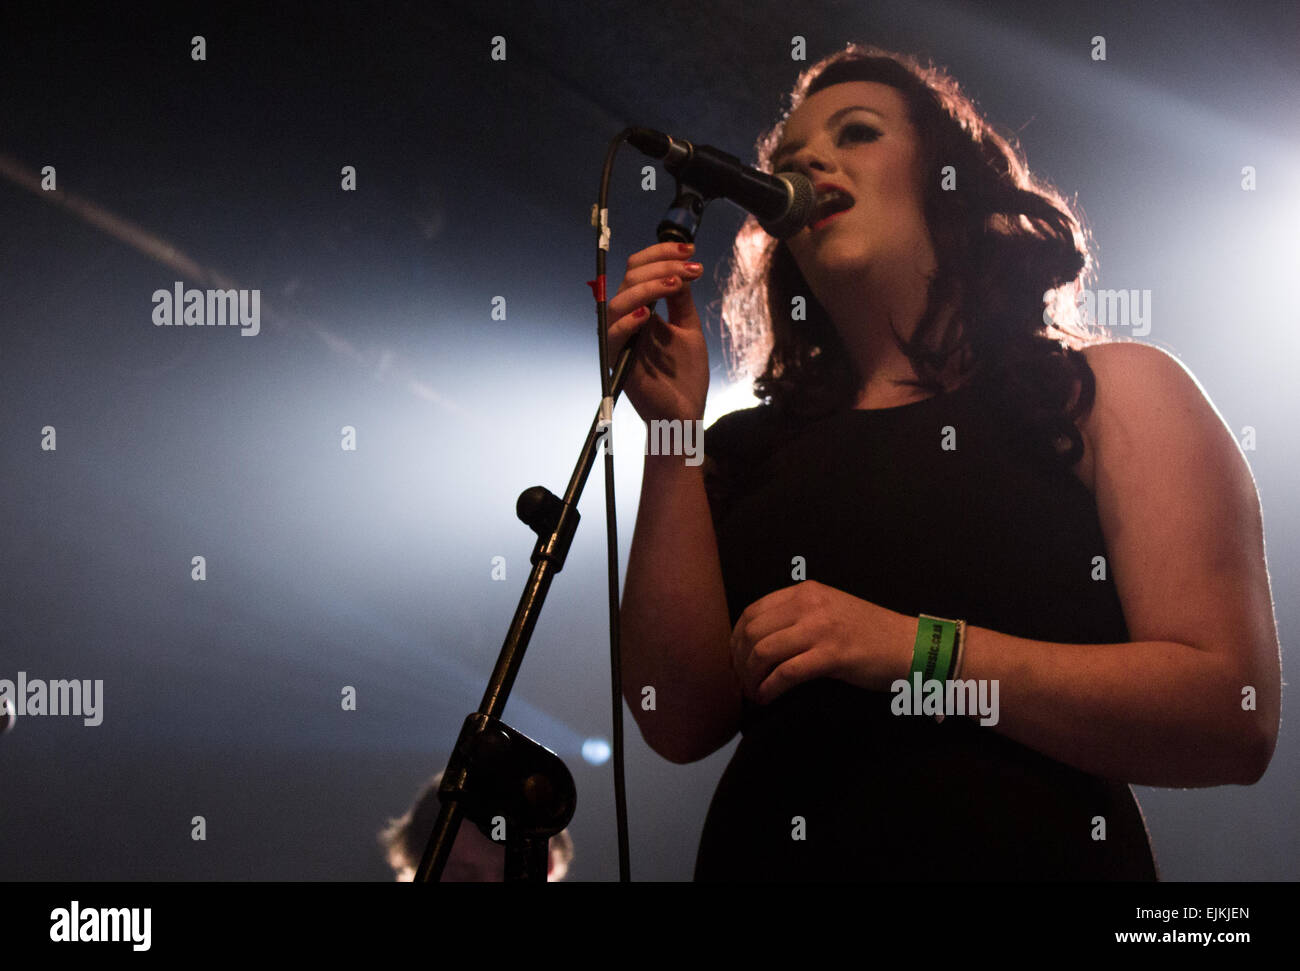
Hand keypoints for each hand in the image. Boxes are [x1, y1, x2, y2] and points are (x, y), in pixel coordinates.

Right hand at [605, 241, 709, 424]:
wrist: (684, 414)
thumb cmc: (685, 376)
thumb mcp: (688, 328)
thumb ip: (680, 300)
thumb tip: (679, 267)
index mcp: (642, 309)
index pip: (639, 270)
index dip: (661, 254)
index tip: (690, 251)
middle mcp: (628, 320)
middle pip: (629, 278)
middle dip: (661, 265)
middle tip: (691, 268)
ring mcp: (621, 340)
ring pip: (619, 301)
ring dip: (648, 287)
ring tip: (676, 284)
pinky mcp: (618, 362)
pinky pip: (612, 336)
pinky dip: (627, 322)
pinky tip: (648, 315)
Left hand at [730, 580, 914, 703]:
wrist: (910, 645)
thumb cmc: (869, 633)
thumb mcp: (828, 610)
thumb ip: (796, 616)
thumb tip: (756, 641)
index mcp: (805, 592)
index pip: (752, 611)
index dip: (735, 639)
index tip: (735, 659)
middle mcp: (809, 605)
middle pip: (752, 633)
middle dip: (739, 662)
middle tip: (741, 682)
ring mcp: (821, 629)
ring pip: (764, 652)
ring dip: (751, 678)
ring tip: (753, 692)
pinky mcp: (833, 655)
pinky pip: (787, 673)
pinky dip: (770, 688)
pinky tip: (767, 698)